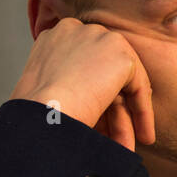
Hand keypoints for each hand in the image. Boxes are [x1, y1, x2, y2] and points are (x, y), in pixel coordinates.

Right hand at [9, 17, 154, 150]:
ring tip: (127, 147)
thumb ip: (64, 83)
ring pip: (121, 82)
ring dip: (125, 118)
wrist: (41, 114)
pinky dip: (142, 112)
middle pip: (103, 72)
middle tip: (115, 138)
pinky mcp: (120, 54)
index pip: (82, 64)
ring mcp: (99, 39)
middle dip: (111, 109)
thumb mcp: (43, 90)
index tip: (97, 122)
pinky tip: (143, 136)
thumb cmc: (33, 115)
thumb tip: (87, 101)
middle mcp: (76, 30)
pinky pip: (138, 86)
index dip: (91, 94)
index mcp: (54, 37)